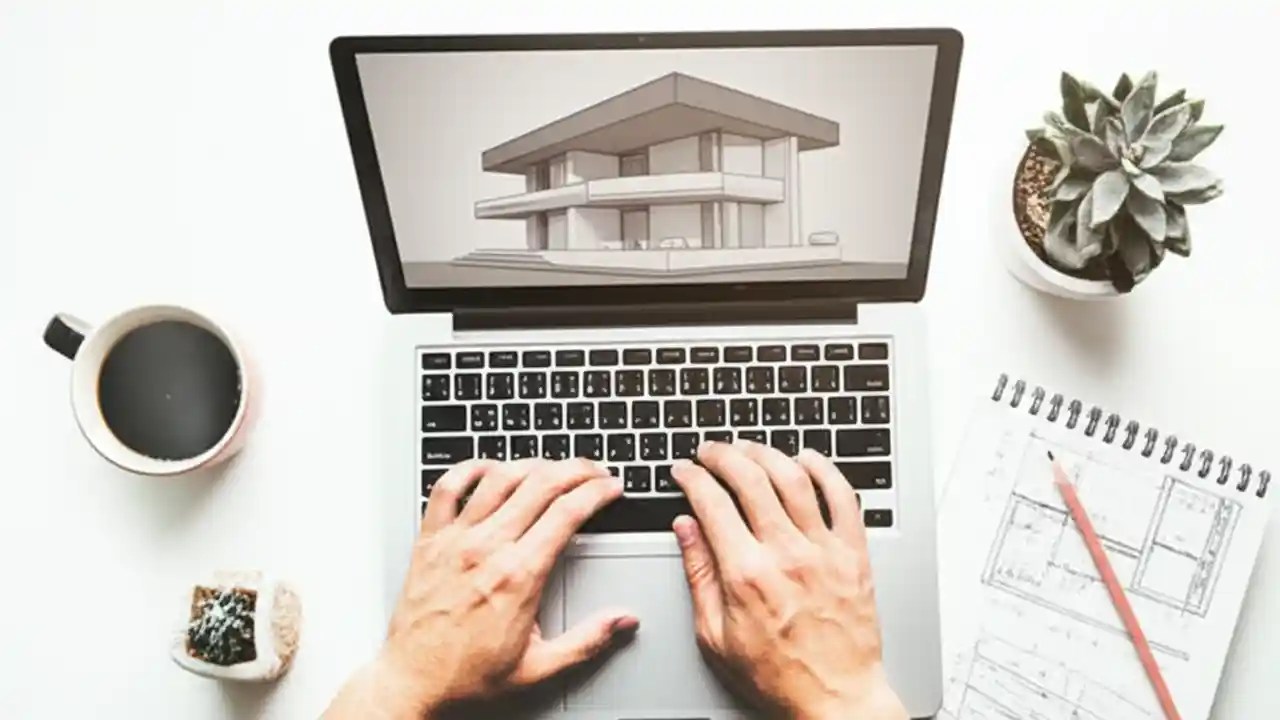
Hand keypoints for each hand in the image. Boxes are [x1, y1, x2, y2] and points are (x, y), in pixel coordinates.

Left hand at [324, 458, 636, 718]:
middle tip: (593, 471)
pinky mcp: (429, 540)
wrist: (413, 682)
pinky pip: (447, 487)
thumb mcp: (539, 668)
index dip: (597, 492)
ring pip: (499, 477)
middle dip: (576, 470)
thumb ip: (587, 641)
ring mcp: (456, 540)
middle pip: (541, 484)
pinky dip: (469, 468)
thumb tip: (623, 621)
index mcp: (519, 577)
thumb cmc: (467, 677)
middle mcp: (487, 549)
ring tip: (551, 467)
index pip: (568, 513)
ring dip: (532, 464)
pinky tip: (488, 468)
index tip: (611, 488)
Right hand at [671, 442, 906, 719]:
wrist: (835, 699)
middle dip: (723, 454)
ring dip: (766, 453)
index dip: (692, 477)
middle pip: (750, 478)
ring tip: (750, 449)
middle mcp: (785, 555)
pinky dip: (825, 469)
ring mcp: (823, 551)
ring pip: (794, 477)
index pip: (711, 503)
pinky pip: (843, 497)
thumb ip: (698, 574)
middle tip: (711, 451)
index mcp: (745, 575)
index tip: (684, 471)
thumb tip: (685, 529)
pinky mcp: (853, 554)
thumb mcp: (714, 635)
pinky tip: (807, 459)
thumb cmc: (776, 676)